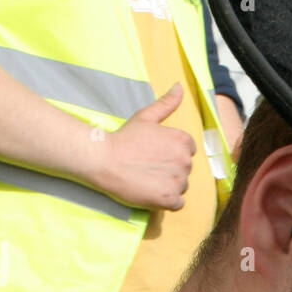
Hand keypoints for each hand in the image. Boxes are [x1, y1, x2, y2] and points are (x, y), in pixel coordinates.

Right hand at [92, 84, 195, 209]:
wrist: (104, 160)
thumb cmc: (124, 138)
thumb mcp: (146, 117)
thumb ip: (167, 104)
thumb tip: (179, 86)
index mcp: (184, 141)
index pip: (188, 153)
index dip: (170, 155)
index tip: (153, 155)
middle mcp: (185, 161)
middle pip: (185, 171)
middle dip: (170, 171)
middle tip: (147, 167)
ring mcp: (178, 181)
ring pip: (182, 188)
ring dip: (168, 187)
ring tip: (147, 180)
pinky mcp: (169, 199)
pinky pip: (178, 204)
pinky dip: (166, 202)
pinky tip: (151, 192)